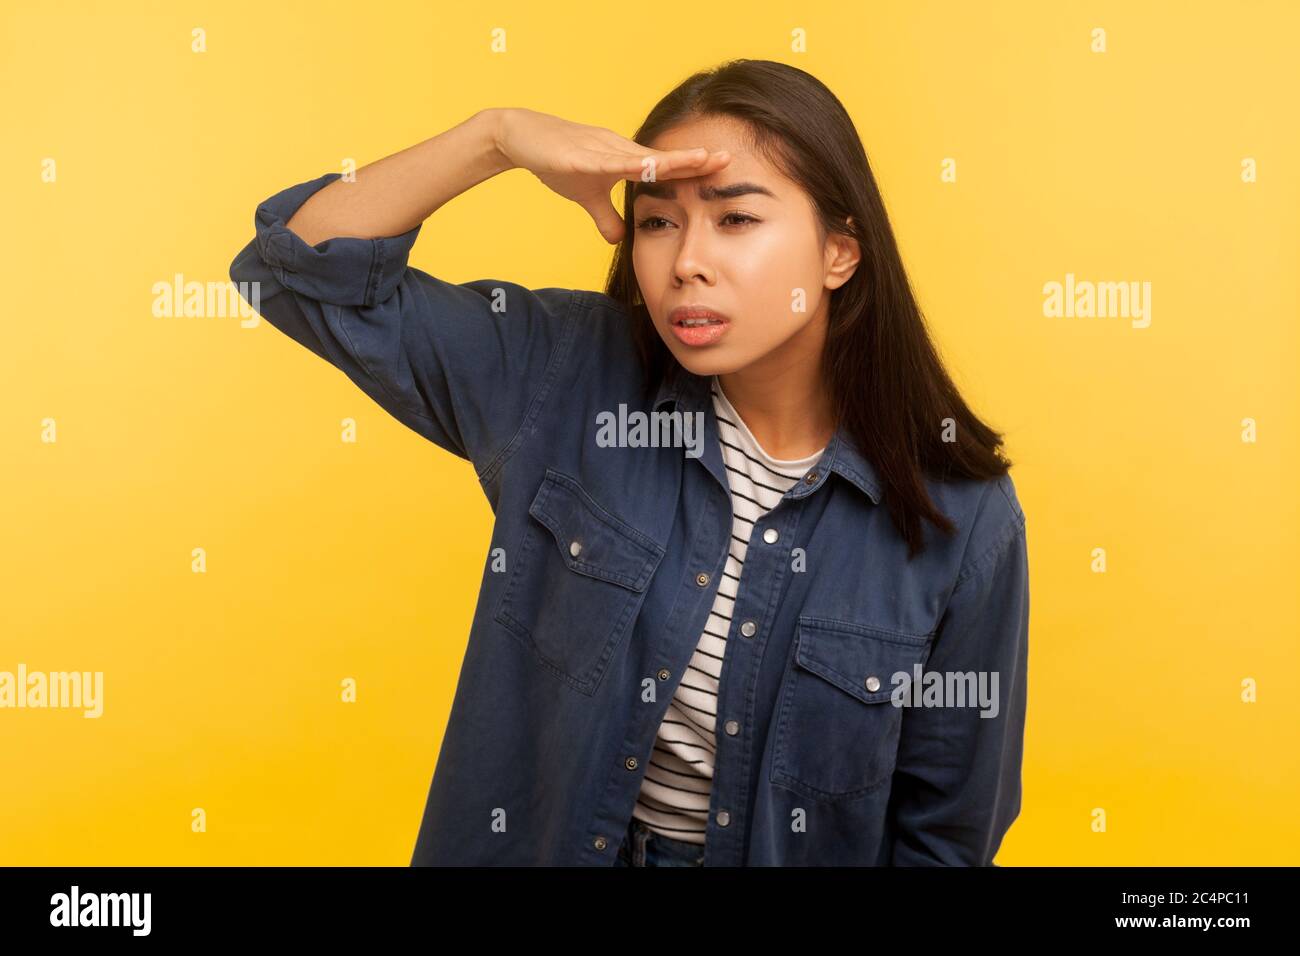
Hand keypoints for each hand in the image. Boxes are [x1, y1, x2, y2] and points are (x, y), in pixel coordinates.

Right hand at [492, 107, 731, 243]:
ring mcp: (600, 150)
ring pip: (641, 156)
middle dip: (694, 160)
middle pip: (662, 158)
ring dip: (671, 159)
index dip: (693, 170)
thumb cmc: (556, 161)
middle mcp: (619, 150)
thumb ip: (605, 216)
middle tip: (727, 159)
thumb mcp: (585, 196)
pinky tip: (644, 167)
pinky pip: (604, 161)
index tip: (723, 172)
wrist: (520, 138)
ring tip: (700, 159)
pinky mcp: (577, 155)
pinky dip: (625, 164)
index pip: (665, 167)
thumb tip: (620, 240)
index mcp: (624, 159)